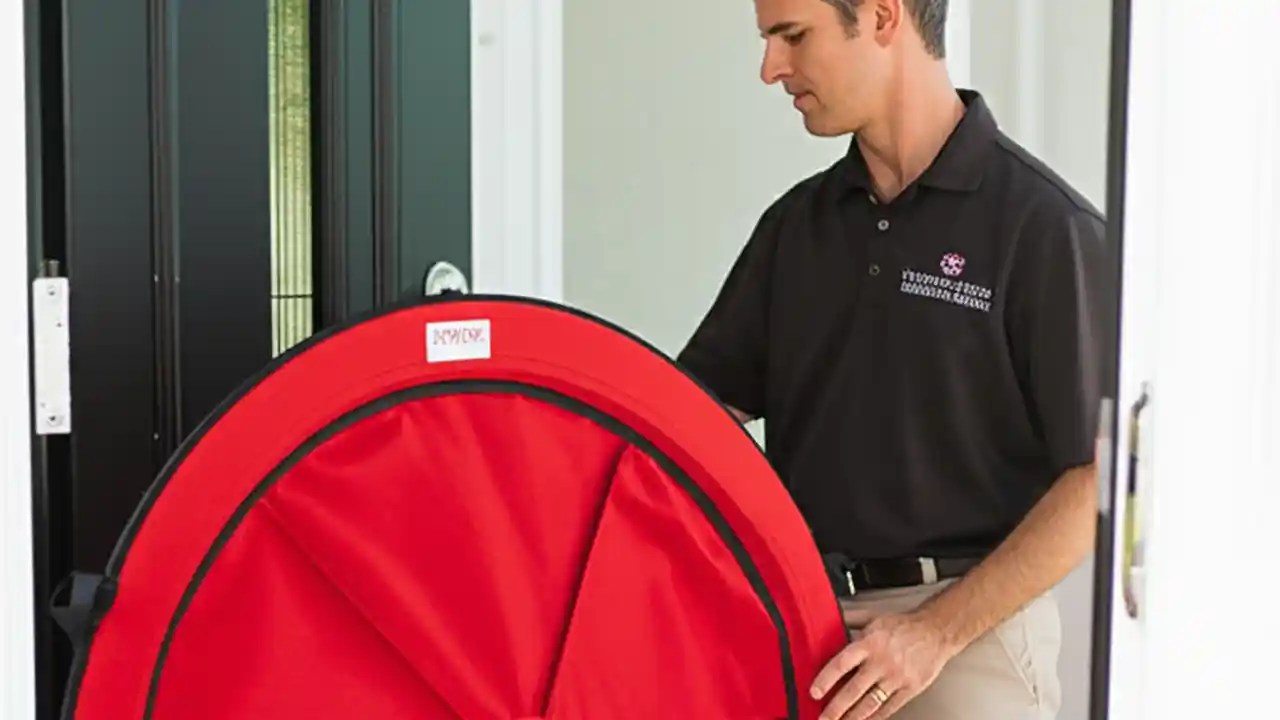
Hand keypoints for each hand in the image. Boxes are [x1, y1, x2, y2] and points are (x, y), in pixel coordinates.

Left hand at [809, 609, 958, 719]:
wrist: (936, 631)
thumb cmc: (903, 626)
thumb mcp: (874, 618)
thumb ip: (850, 621)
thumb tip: (827, 618)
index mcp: (869, 643)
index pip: (842, 663)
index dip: (826, 679)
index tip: (814, 693)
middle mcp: (882, 661)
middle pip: (854, 689)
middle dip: (836, 708)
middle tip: (823, 718)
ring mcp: (896, 677)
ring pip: (870, 703)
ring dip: (853, 717)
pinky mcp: (910, 689)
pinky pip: (889, 708)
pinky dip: (875, 717)